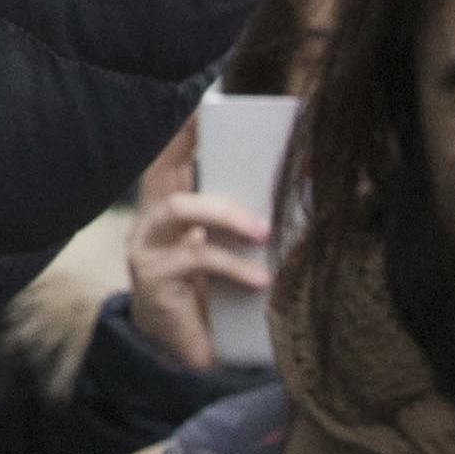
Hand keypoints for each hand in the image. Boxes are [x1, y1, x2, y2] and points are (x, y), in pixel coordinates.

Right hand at [120, 125, 272, 375]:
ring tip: (264, 231)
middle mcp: (151, 220)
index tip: (206, 101)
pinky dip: (234, 266)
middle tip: (234, 141)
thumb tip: (306, 182)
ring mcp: (147, 248)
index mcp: (171, 206)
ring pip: (178, 208)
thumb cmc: (213, 293)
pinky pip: (194, 260)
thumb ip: (248, 218)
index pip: (171, 154)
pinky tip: (261, 280)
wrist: (187, 353)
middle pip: (163, 167)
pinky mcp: (154, 279)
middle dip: (190, 145)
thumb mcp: (230, 248)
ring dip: (225, 212)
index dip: (184, 127)